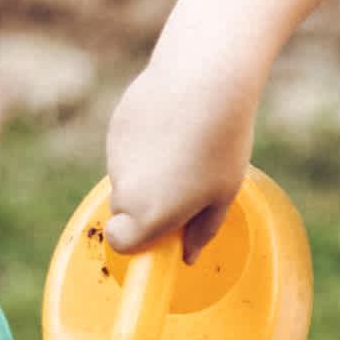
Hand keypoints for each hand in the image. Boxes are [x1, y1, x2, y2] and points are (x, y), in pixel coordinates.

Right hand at [97, 56, 253, 259]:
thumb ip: (202, 231)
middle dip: (145, 204)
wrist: (202, 82)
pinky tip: (171, 125)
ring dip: (145, 171)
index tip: (162, 228)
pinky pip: (125, 147)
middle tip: (183, 184)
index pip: (121, 243)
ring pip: (125, 175)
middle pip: (124, 209)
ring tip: (183, 148)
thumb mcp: (222, 195)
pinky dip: (142, 144)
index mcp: (148, 215)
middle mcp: (123, 190)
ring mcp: (116, 156)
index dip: (139, 239)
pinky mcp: (116, 126)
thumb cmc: (220, 144)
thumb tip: (188, 256)